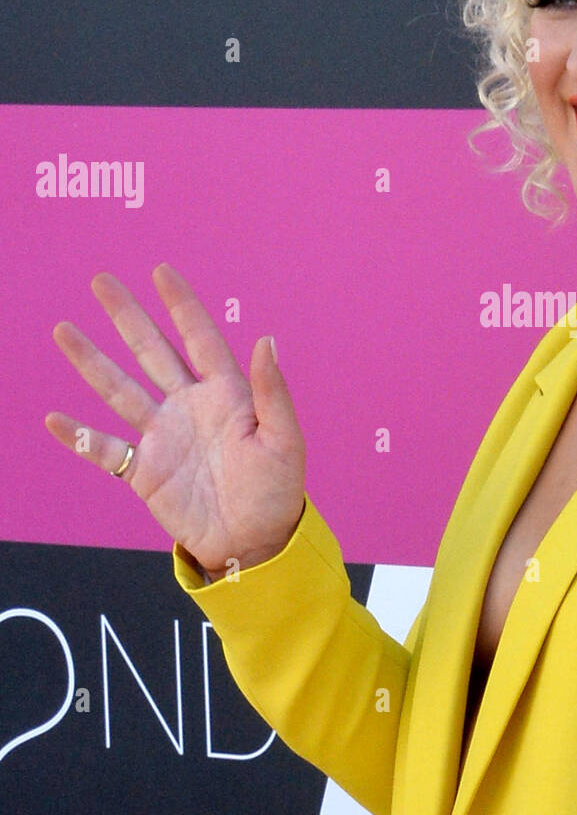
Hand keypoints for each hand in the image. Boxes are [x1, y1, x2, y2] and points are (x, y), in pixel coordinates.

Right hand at [45, 265, 306, 578]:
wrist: (254, 543)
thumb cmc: (278, 491)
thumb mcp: (285, 440)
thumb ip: (272, 392)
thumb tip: (267, 340)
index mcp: (227, 394)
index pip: (200, 338)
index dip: (181, 306)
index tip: (161, 271)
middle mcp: (190, 407)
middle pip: (151, 352)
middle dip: (127, 317)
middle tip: (101, 281)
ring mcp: (163, 436)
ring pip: (120, 390)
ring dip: (92, 362)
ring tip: (64, 331)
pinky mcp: (145, 470)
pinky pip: (105, 450)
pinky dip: (79, 437)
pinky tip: (54, 419)